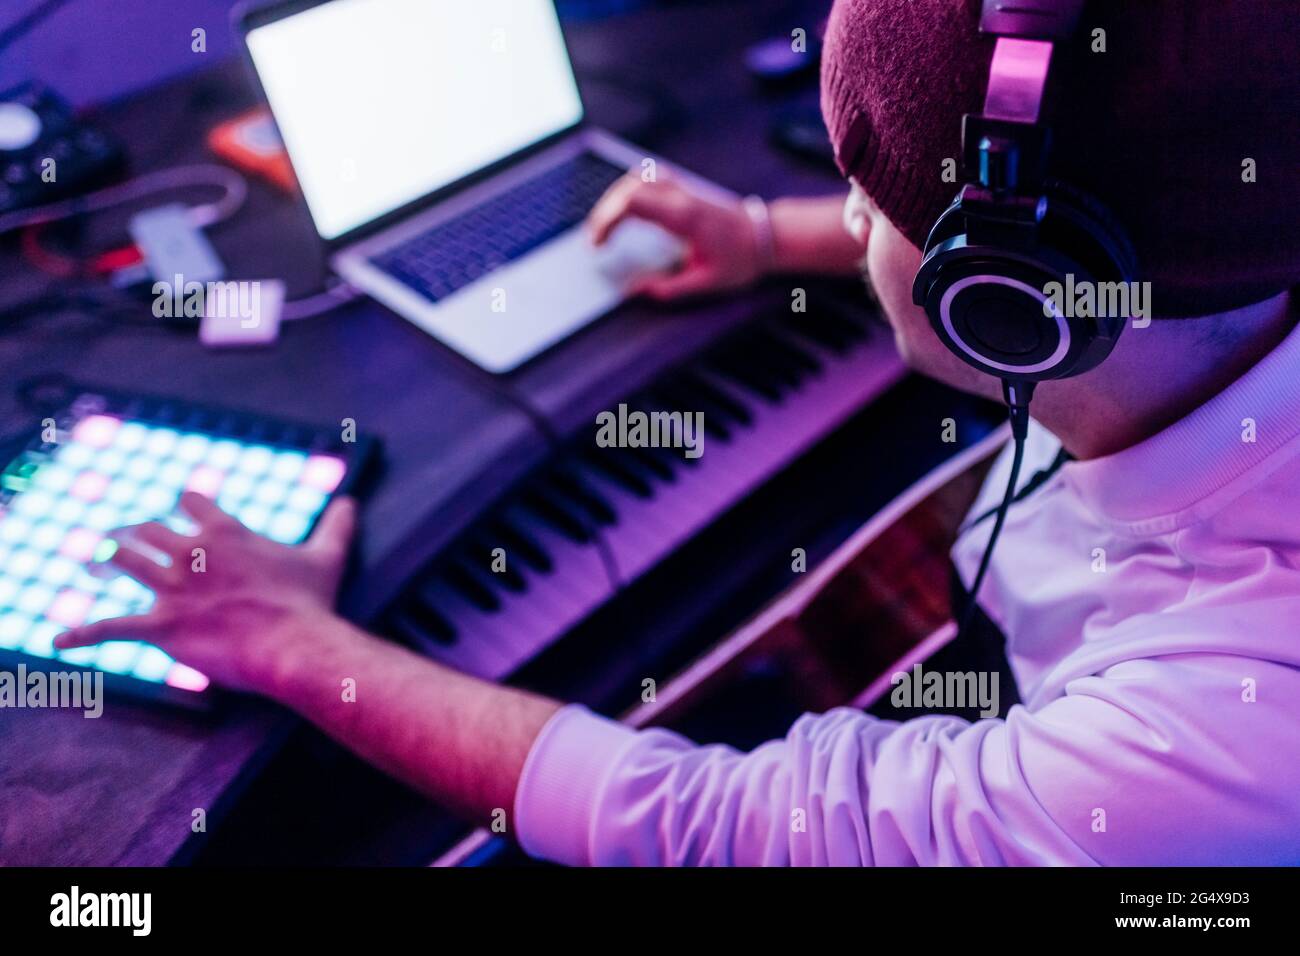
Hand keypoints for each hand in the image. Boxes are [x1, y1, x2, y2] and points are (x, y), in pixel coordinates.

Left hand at [54, 491, 358, 694]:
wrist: (292, 643)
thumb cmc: (308, 601)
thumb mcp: (327, 555)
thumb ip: (337, 525)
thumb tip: (352, 502)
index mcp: (224, 532)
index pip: (191, 501)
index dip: (185, 502)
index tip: (182, 506)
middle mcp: (190, 553)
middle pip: (147, 528)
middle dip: (134, 531)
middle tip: (126, 535)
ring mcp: (171, 589)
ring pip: (122, 563)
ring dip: (105, 561)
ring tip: (93, 562)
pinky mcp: (160, 626)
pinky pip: (111, 627)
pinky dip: (82, 635)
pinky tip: (58, 641)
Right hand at [588, 172, 763, 299]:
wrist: (767, 236)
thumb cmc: (741, 259)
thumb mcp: (706, 283)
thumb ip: (669, 290)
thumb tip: (635, 292)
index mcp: (684, 217)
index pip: (633, 203)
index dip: (607, 219)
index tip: (598, 244)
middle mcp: (681, 196)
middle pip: (629, 187)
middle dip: (604, 211)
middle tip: (595, 240)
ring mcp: (684, 188)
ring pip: (638, 177)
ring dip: (615, 198)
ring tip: (605, 226)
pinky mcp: (685, 188)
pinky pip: (650, 178)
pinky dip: (630, 191)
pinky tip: (624, 210)